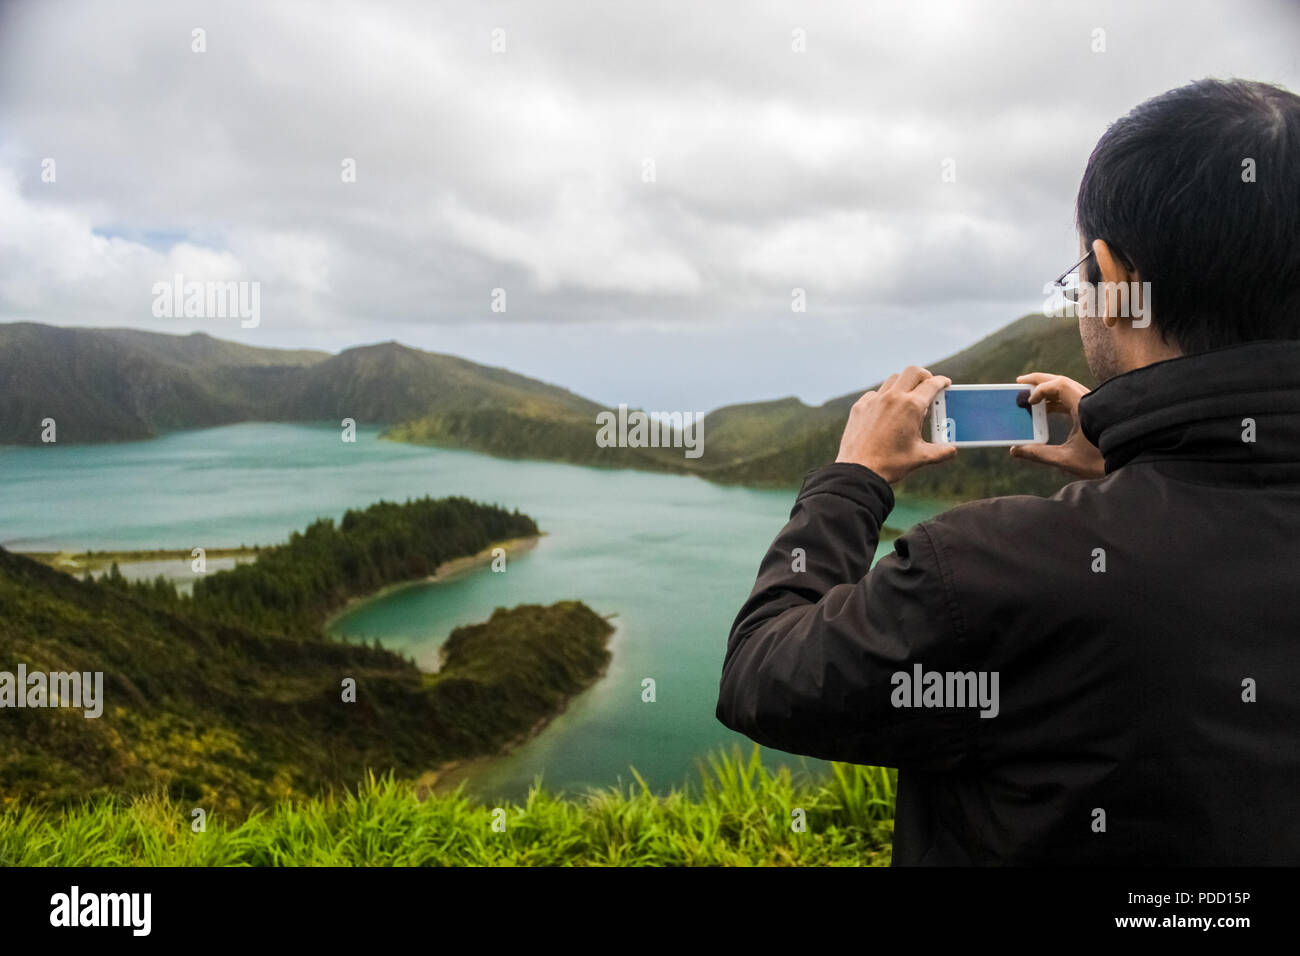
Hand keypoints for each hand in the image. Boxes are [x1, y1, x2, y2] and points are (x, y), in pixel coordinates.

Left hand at [836, 366, 956, 483]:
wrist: (858, 471)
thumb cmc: (890, 464)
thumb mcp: (920, 457)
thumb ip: (941, 451)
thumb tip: (952, 450)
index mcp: (911, 406)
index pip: (932, 385)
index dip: (942, 382)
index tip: (945, 383)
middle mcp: (892, 397)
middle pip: (913, 372)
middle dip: (925, 375)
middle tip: (929, 385)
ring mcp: (874, 400)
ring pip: (893, 379)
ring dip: (904, 384)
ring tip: (909, 397)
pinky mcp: (860, 407)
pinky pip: (875, 393)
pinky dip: (885, 397)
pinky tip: (887, 410)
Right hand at [1009, 373, 1104, 478]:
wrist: (1130, 462)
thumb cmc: (1101, 462)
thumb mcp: (1066, 459)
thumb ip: (1038, 454)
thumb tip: (1014, 450)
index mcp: (1084, 407)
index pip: (1059, 385)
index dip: (1040, 389)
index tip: (1029, 402)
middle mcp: (1089, 401)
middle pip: (1061, 381)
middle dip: (1039, 381)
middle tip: (1018, 382)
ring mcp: (1092, 404)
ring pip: (1067, 388)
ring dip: (1047, 390)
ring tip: (1030, 396)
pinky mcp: (1094, 411)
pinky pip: (1072, 398)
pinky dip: (1056, 400)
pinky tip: (1046, 409)